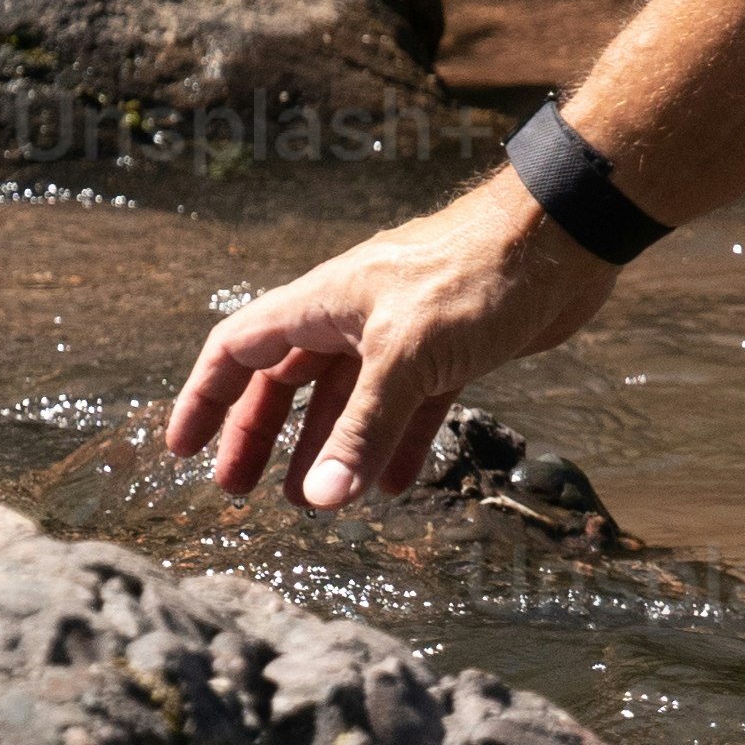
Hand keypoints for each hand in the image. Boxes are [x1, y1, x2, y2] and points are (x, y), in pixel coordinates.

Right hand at [165, 177, 610, 509]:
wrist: (561, 240)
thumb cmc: (474, 278)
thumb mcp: (408, 358)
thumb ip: (363, 428)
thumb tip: (321, 497)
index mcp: (321, 305)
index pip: (238, 349)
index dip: (206, 398)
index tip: (183, 450)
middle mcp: (351, 318)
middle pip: (284, 382)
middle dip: (259, 436)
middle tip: (240, 491)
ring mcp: (400, 336)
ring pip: (345, 401)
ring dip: (325, 450)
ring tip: (313, 503)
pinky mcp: (448, 353)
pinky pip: (405, 407)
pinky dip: (392, 444)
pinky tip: (388, 486)